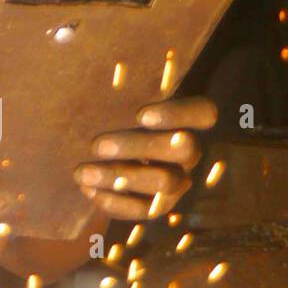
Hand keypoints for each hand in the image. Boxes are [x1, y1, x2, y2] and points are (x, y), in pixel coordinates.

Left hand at [74, 97, 217, 220]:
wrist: (103, 154)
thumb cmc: (113, 117)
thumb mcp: (120, 102)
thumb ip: (120, 94)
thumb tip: (102, 78)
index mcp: (187, 121)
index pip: (204, 113)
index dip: (178, 114)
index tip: (140, 115)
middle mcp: (189, 153)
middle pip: (184, 148)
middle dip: (140, 147)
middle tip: (97, 145)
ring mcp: (177, 183)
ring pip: (164, 182)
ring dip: (120, 177)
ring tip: (82, 173)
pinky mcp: (158, 207)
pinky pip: (143, 209)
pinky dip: (114, 202)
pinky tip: (87, 189)